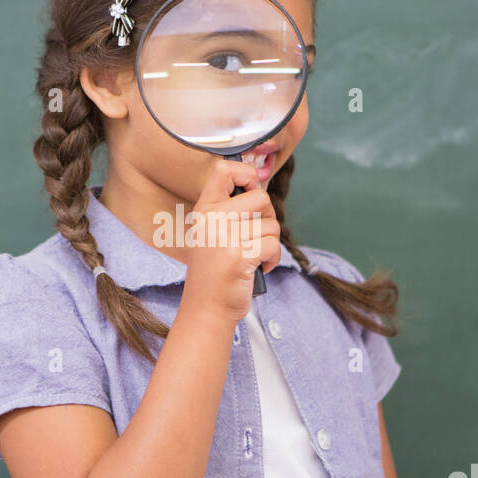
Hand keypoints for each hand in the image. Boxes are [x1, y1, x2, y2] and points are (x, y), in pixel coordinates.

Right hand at [179, 159, 281, 325]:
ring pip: (271, 224)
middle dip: (268, 217)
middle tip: (257, 235)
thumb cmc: (214, 272)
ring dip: (270, 242)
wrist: (206, 308)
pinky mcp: (240, 255)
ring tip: (254, 256)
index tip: (251, 189)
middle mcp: (212, 220)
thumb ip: (230, 210)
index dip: (246, 173)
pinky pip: (274, 245)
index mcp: (204, 210)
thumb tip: (259, 183)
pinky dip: (273, 259)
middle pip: (260, 197)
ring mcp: (225, 237)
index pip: (224, 170)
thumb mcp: (211, 234)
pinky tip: (259, 267)